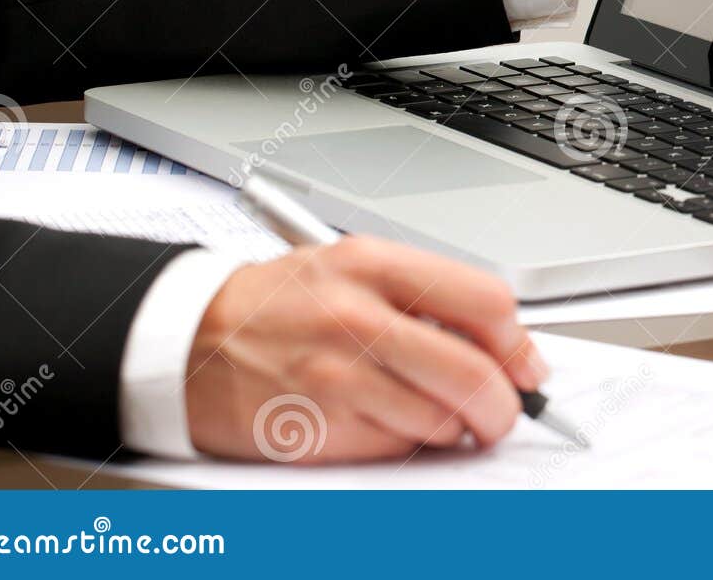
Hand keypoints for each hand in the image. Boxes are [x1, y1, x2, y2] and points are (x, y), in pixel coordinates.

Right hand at [184, 236, 546, 461]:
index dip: (518, 343)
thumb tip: (504, 345)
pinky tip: (388, 422)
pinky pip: (396, 447)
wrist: (186, 342)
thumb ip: (428, 297)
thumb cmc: (277, 306)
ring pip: (441, 419)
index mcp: (374, 265)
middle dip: (503, 405)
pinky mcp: (317, 427)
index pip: (484, 301)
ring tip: (438, 414)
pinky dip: (408, 444)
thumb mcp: (353, 269)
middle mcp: (357, 316)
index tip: (526, 366)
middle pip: (473, 373)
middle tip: (503, 413)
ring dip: (455, 428)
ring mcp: (336, 375)